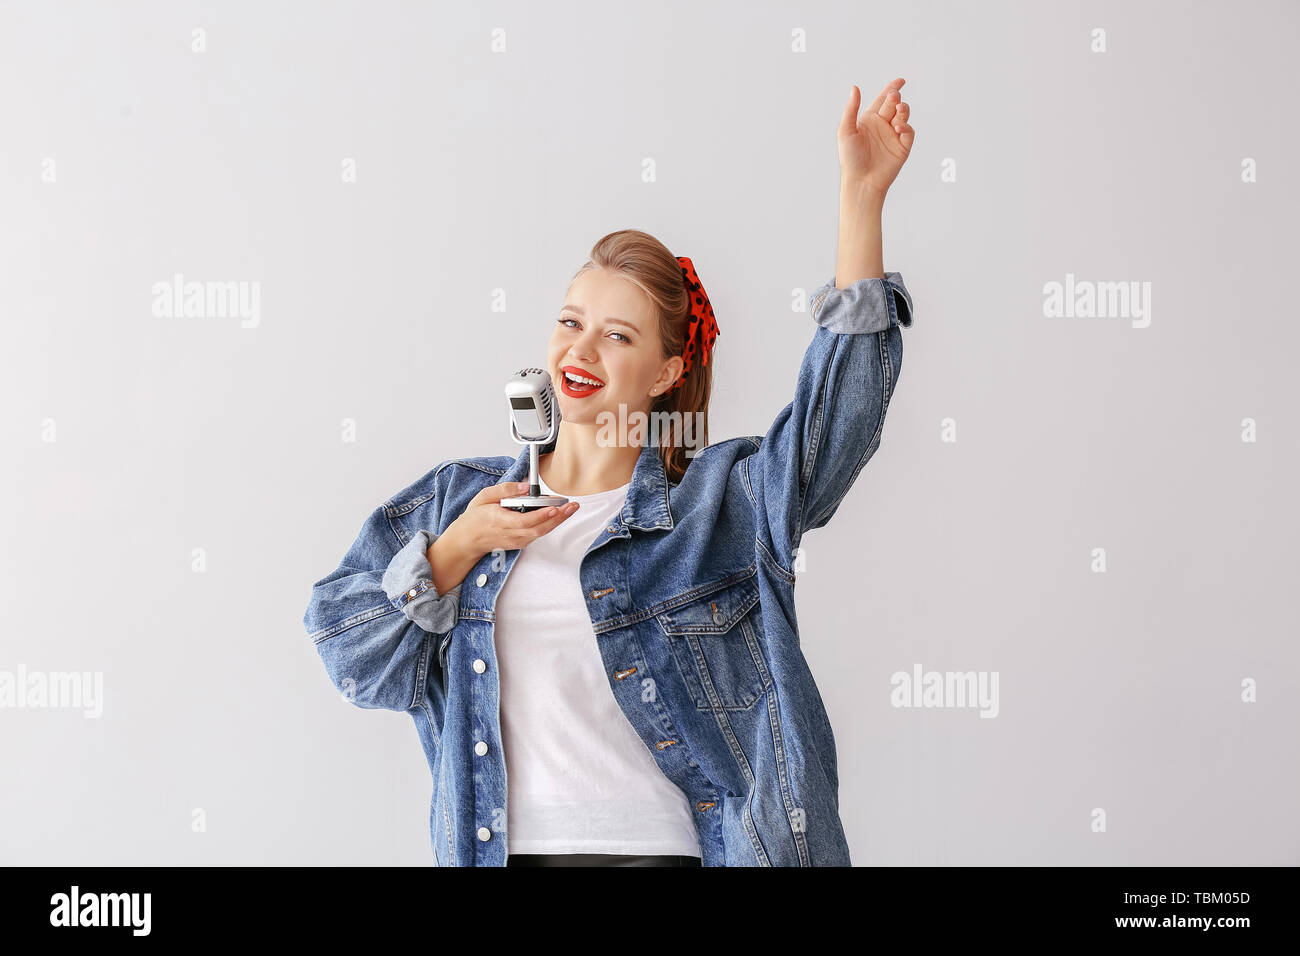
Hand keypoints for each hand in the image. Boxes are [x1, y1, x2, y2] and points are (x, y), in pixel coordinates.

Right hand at [451, 480, 580, 556]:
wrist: (467, 541)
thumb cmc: (474, 519)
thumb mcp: (483, 497)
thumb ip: (504, 490)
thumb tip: (524, 487)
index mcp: (500, 521)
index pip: (524, 521)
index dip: (541, 516)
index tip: (554, 508)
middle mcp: (511, 534)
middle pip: (538, 528)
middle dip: (558, 518)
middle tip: (572, 506)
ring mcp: (517, 541)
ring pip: (541, 532)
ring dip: (558, 521)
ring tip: (570, 508)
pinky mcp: (521, 543)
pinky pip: (538, 534)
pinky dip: (550, 525)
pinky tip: (558, 515)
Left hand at [838, 78, 913, 196]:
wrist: (861, 181)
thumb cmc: (850, 158)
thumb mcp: (846, 130)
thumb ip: (851, 109)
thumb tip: (855, 87)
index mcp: (870, 119)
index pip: (883, 99)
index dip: (892, 88)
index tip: (900, 81)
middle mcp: (883, 125)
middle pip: (894, 104)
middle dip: (895, 98)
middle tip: (894, 97)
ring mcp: (893, 135)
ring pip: (904, 115)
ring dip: (903, 110)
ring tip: (898, 110)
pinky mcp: (902, 147)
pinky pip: (909, 132)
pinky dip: (906, 127)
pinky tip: (898, 128)